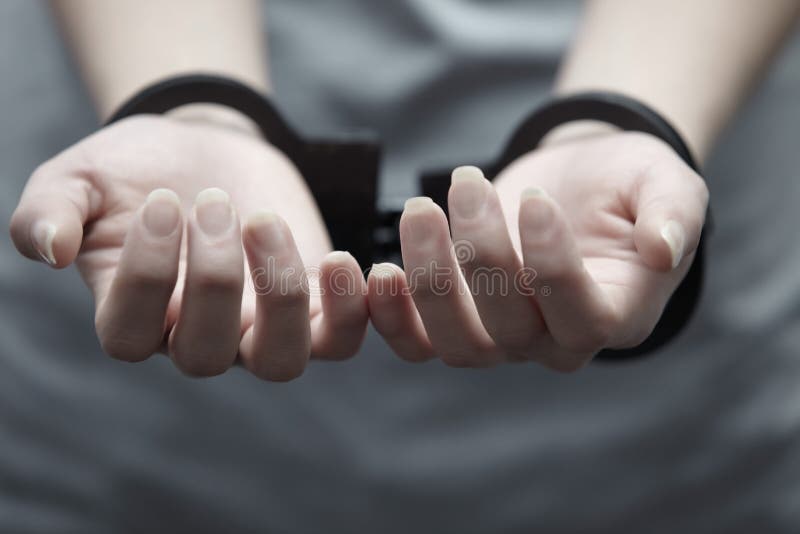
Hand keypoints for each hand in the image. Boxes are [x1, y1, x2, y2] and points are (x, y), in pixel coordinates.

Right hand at [10, 112, 367, 380]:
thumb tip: (48, 249)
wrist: (204, 147)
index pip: (128, 336)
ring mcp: (259, 326)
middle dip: (212, 276)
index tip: (160, 202)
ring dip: (280, 296)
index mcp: (131, 315)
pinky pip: (341, 339)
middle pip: (206, 356)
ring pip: (280, 361)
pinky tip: (340, 257)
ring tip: (263, 219)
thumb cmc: (136, 171)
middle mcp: (195, 335)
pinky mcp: (314, 305)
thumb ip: (50, 210)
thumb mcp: (79, 179)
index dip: (144, 277)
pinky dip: (350, 310)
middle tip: (213, 201)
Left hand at [367, 131, 708, 370]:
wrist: (576, 181)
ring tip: (419, 210)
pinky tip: (377, 272)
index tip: (534, 199)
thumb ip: (674, 213)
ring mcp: (503, 339)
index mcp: (617, 315)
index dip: (552, 265)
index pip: (582, 316)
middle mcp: (557, 342)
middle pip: (511, 329)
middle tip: (467, 180)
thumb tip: (665, 248)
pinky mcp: (459, 321)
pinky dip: (392, 318)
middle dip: (482, 254)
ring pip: (459, 343)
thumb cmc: (625, 184)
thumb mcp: (665, 183)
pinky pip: (418, 344)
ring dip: (431, 280)